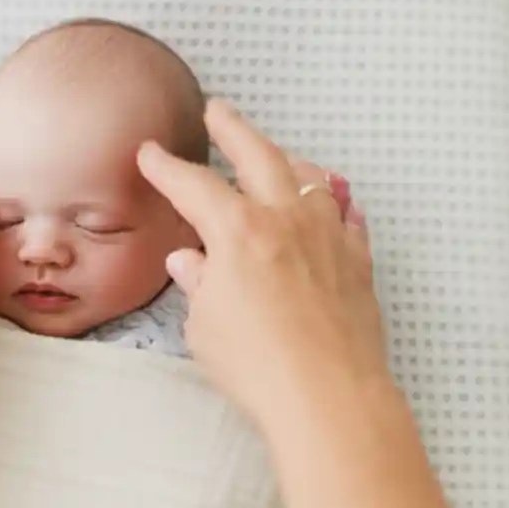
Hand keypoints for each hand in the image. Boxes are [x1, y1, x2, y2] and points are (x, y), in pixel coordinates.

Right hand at [136, 99, 388, 423]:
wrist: (329, 396)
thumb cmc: (259, 366)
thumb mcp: (205, 326)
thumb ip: (198, 284)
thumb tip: (191, 262)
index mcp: (238, 230)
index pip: (193, 185)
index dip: (166, 166)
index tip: (150, 153)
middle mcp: (286, 220)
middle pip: (258, 155)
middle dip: (233, 129)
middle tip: (218, 111)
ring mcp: (328, 237)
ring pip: (309, 178)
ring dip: (286, 160)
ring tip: (275, 154)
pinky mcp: (357, 262)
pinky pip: (347, 216)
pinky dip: (333, 203)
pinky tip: (331, 203)